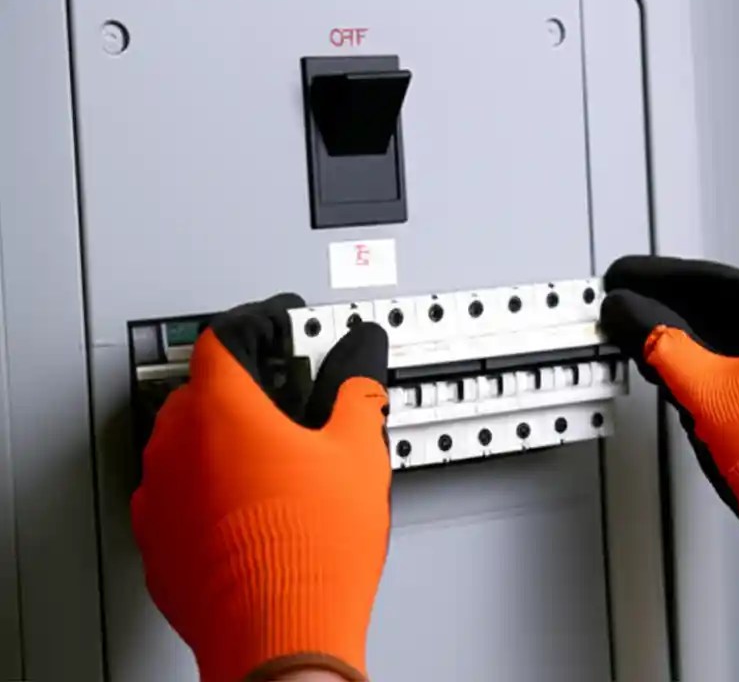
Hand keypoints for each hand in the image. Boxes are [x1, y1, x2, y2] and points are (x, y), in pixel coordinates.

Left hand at [131, 294, 391, 681]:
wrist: (281, 635)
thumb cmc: (312, 551)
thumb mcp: (359, 454)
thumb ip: (356, 396)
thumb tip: (361, 368)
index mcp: (221, 409)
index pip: (222, 338)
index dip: (256, 324)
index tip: (280, 325)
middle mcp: (177, 447)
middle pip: (200, 389)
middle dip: (244, 387)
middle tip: (290, 397)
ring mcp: (159, 498)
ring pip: (184, 445)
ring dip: (223, 439)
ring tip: (276, 458)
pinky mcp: (157, 544)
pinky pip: (176, 497)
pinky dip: (208, 490)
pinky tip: (251, 506)